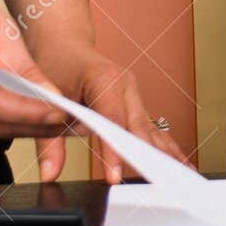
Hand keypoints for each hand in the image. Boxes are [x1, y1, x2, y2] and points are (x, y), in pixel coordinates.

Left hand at [35, 43, 192, 183]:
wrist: (65, 43)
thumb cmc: (56, 64)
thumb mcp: (44, 102)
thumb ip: (48, 141)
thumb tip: (50, 173)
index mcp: (104, 78)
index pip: (112, 119)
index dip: (114, 150)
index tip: (115, 175)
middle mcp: (125, 86)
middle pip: (139, 126)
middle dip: (148, 156)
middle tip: (157, 181)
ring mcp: (134, 95)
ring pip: (151, 128)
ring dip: (165, 153)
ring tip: (180, 176)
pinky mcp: (135, 105)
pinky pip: (152, 127)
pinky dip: (164, 146)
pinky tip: (179, 162)